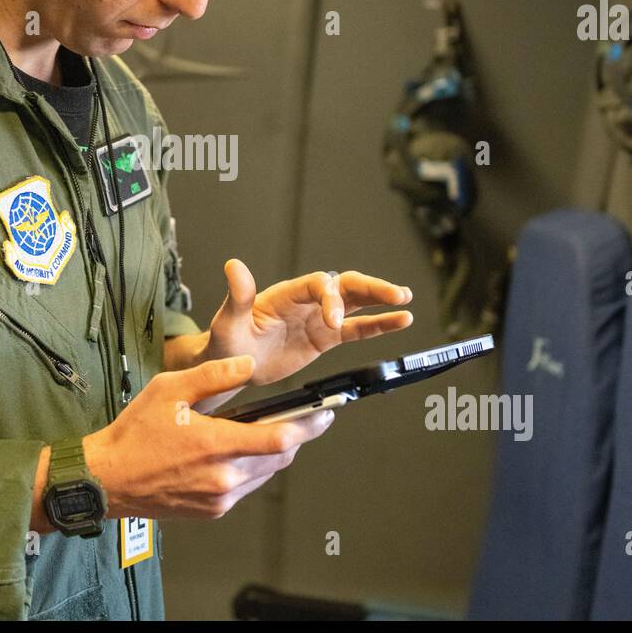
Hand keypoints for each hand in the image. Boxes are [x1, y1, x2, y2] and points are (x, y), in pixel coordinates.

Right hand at [82, 355, 334, 520]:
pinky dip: (252, 469)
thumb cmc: (134, 435)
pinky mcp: (212, 511)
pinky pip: (246, 487)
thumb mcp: (169, 390)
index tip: (323, 415)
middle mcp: (223, 478)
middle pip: (279, 459)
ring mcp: (219, 499)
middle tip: (306, 420)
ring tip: (272, 432)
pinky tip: (241, 452)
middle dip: (295, 438)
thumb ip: (213, 376)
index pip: (278, 440)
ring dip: (274, 454)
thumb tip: (247, 366)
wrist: (107, 479)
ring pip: (265, 474)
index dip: (308, 427)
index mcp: (215, 445)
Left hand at [204, 261, 413, 387]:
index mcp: (285, 294)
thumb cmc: (226, 342)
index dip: (331, 299)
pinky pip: (356, 329)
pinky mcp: (325, 338)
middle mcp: (306, 301)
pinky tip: (400, 321)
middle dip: (371, 288)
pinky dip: (378, 325)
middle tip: (396, 294)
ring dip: (380, 300)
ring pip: (356, 303)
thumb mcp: (228, 322)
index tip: (334, 322)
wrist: (231, 366)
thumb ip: (237, 296)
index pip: (317, 285)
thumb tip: (233, 266)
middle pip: (344, 285)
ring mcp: (318, 318)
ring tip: (405, 300)